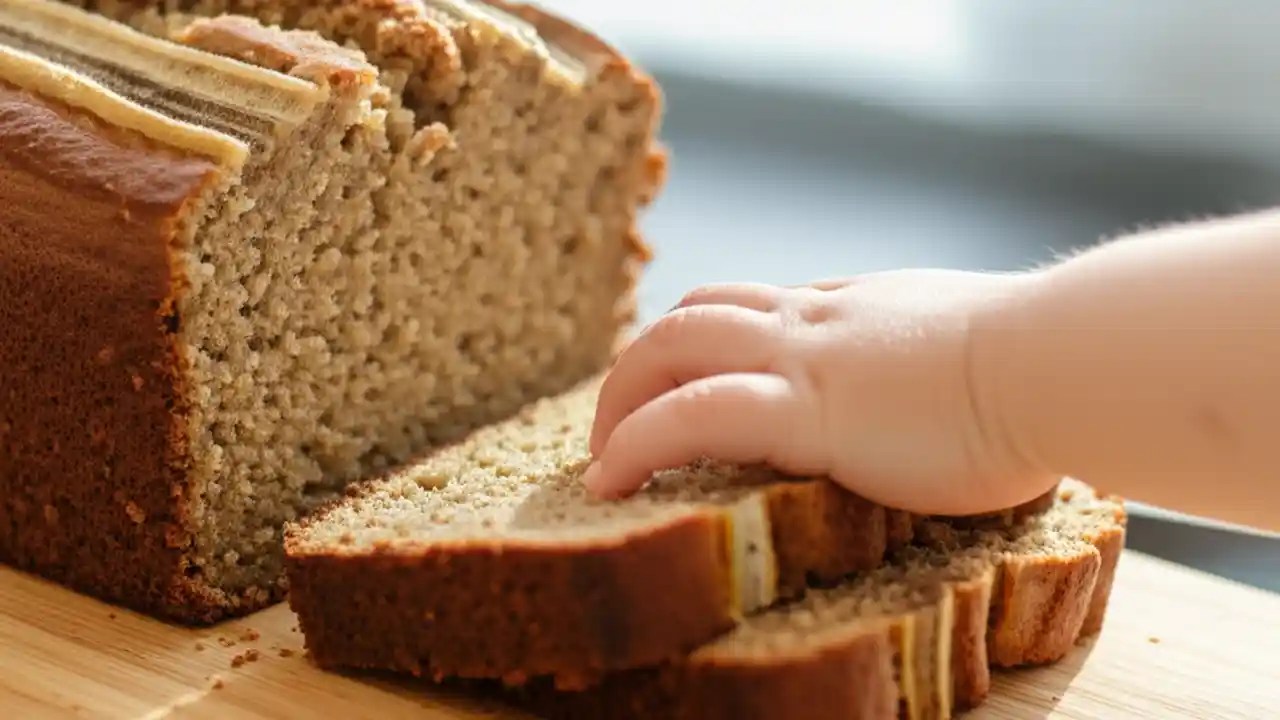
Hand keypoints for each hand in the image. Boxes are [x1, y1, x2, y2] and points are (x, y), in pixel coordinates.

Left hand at [581, 269, 1060, 515]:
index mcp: (856, 310)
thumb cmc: (1051, 369)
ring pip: (672, 345)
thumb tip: (959, 395)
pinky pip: (688, 415)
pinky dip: (636, 442)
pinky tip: (609, 480)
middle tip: (617, 423)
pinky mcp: (807, 409)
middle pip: (693, 314)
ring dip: (621, 398)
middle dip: (641, 364)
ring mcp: (806, 358)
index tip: (685, 384)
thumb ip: (944, 366)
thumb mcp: (981, 350)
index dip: (707, 343)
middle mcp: (817, 321)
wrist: (1066, 362)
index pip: (756, 308)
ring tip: (601, 458)